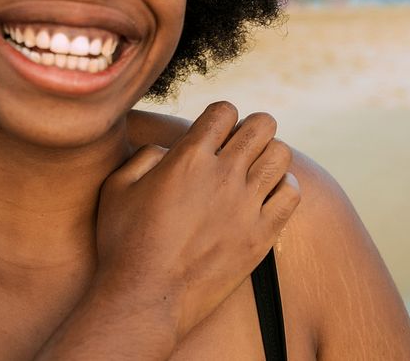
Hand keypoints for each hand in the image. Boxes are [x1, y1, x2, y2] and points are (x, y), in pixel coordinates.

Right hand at [94, 101, 300, 341]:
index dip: (221, 116)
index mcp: (188, 157)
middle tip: (240, 146)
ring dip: (269, 155)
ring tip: (255, 170)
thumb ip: (145, 155)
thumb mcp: (117, 187)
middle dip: (252, 128)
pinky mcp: (261, 236)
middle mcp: (223, 175)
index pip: (224, 110)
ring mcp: (246, 206)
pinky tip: (266, 196)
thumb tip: (170, 149)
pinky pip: (292, 194)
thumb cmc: (123, 243)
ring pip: (281, 154)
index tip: (215, 132)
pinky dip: (284, 187)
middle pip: (262, 125)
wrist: (145, 299)